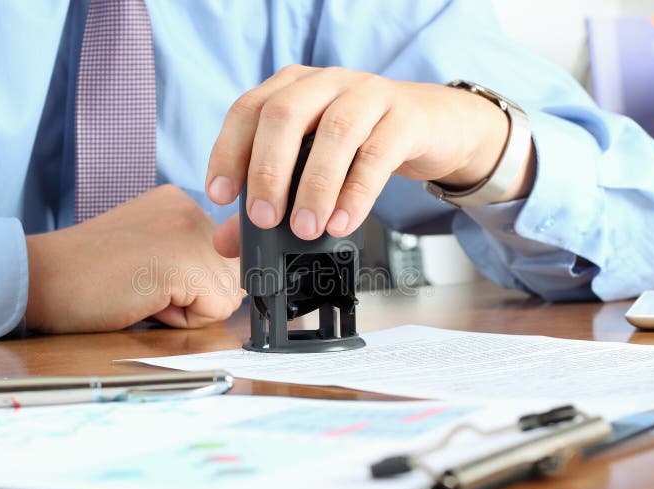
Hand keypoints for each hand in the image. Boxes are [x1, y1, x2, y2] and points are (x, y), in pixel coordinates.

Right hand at [25, 185, 242, 332]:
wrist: (36, 279)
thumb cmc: (84, 279)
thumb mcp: (148, 255)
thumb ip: (188, 260)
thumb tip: (236, 286)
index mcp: (179, 205)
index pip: (227, 257)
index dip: (197, 284)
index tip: (154, 280)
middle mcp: (190, 208)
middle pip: (235, 275)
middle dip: (197, 297)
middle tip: (144, 288)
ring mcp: (190, 229)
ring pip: (230, 293)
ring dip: (190, 309)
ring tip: (143, 293)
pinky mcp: (185, 259)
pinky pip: (217, 308)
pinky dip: (183, 320)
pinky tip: (144, 300)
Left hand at [206, 65, 534, 256]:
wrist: (433, 126)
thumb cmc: (363, 142)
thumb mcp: (312, 165)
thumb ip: (270, 198)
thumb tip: (227, 242)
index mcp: (293, 87)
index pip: (247, 110)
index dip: (228, 152)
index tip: (220, 196)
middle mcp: (326, 83)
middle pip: (284, 115)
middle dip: (268, 171)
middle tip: (265, 220)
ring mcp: (368, 94)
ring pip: (334, 132)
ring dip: (315, 186)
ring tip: (307, 229)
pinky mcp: (404, 118)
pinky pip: (377, 154)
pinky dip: (356, 193)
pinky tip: (342, 223)